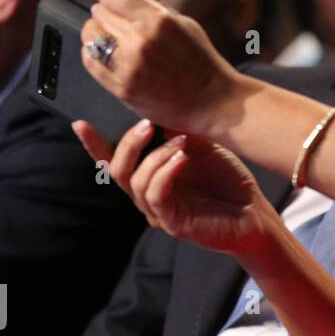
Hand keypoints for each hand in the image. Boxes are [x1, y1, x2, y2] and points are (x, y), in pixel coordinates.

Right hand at [75, 118, 281, 258]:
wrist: (255, 213)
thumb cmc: (229, 182)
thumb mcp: (203, 148)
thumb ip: (178, 133)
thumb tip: (158, 113)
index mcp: (152, 176)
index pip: (115, 161)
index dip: (93, 145)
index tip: (79, 123)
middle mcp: (149, 195)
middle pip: (118, 170)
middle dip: (128, 143)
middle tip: (146, 124)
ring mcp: (159, 211)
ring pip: (136, 181)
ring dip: (155, 156)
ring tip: (180, 143)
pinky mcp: (173, 223)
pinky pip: (156, 195)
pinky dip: (165, 172)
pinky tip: (181, 158)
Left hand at [80, 0, 241, 135]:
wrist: (212, 102)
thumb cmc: (201, 61)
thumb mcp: (182, 22)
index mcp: (159, 21)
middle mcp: (140, 42)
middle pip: (99, 12)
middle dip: (107, 11)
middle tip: (120, 19)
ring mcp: (128, 66)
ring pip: (90, 34)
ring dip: (98, 31)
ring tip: (114, 36)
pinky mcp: (120, 87)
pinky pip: (89, 60)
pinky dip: (93, 52)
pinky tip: (109, 53)